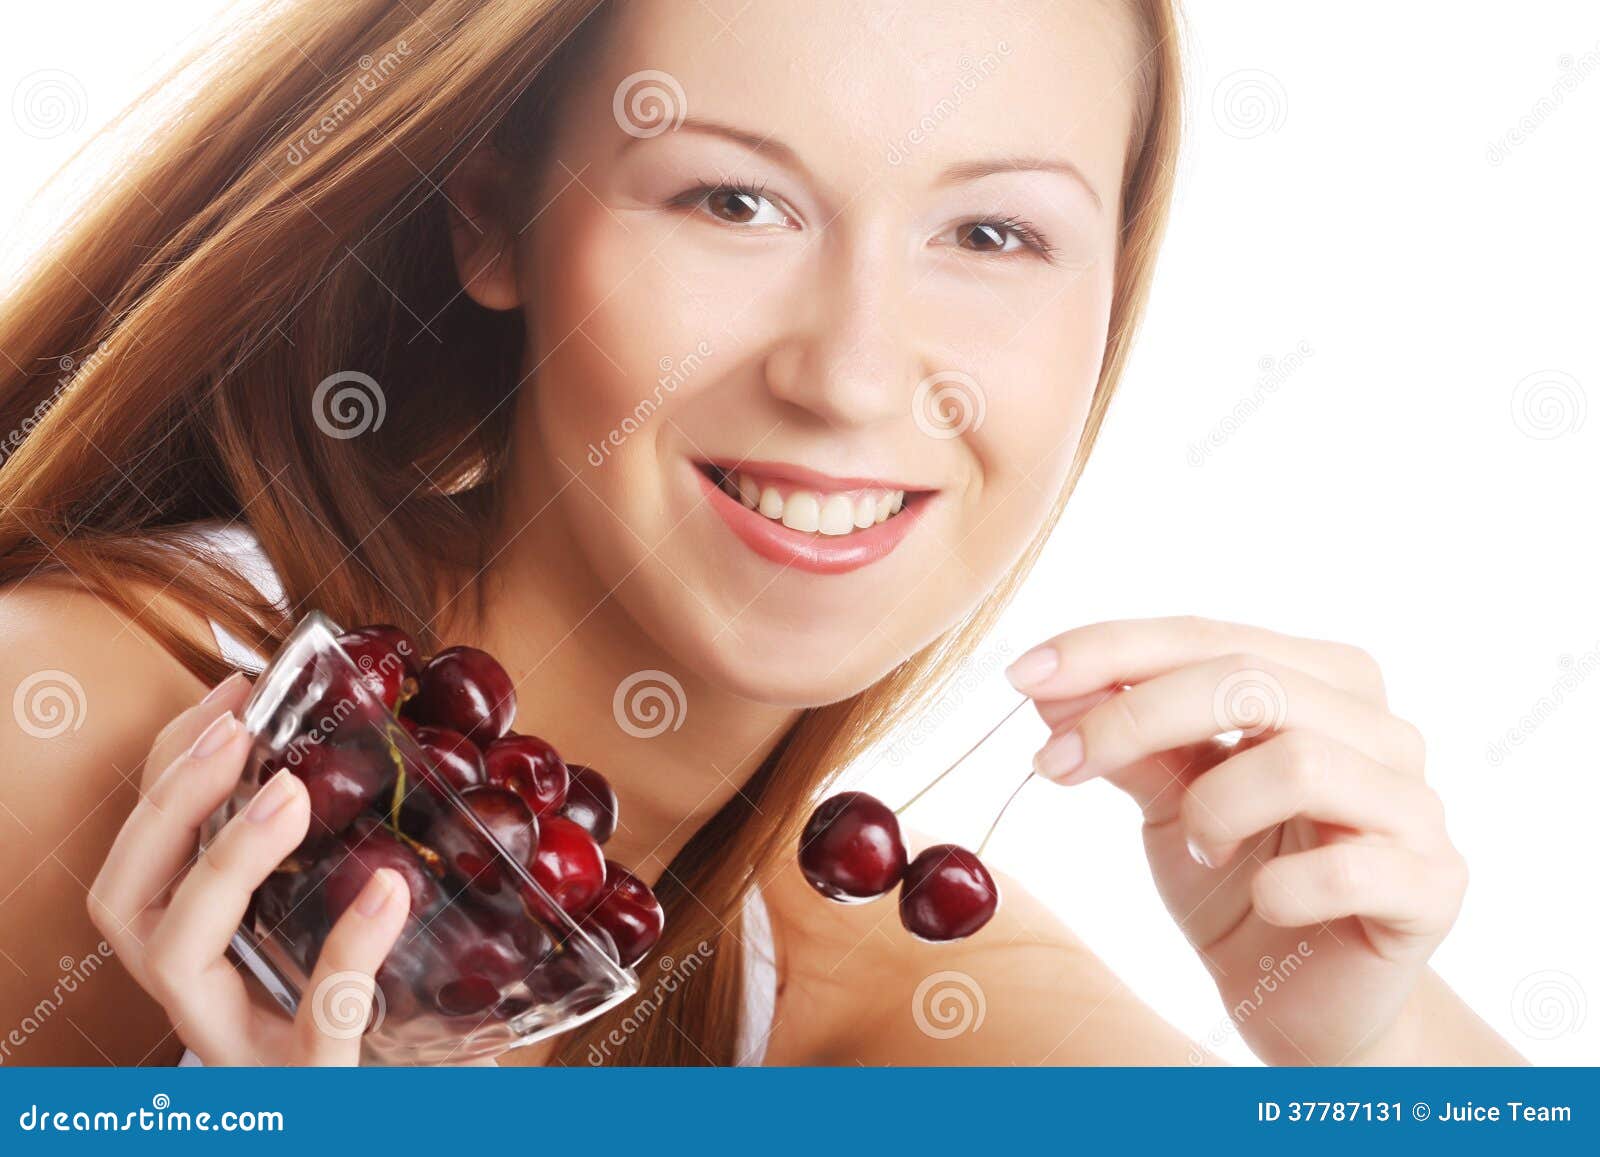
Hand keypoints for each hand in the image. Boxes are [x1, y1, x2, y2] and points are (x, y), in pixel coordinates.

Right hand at [86, 673, 408, 1064]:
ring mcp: (235, 1044)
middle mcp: (189, 994)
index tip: (233, 692)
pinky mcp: (301, 1084)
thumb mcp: (313, 926)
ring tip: (288, 795)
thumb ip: (316, 854)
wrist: (350, 1105)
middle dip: (170, 805)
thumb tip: (365, 734)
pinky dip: (346, 957)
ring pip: (178, 956)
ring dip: (224, 863)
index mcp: (187, 945)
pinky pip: (316, 1026)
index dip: (172, 766)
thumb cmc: (335, 1009)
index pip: (144, 848)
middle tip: (236, 733)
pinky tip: (389, 894)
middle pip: (127, 898)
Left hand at [1006, 615, 1467, 1064]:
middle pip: (1251, 678)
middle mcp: (1379, 728)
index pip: (1207, 635)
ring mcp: (1415, 805)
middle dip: (1134, 715)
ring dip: (1214, 807)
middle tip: (1056, 762)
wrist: (1300, 1006)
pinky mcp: (1435, 885)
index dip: (1109, 648)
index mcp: (1318, 682)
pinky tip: (1264, 901)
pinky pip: (1349, 866)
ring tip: (1197, 847)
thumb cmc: (1234, 884)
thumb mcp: (1164, 800)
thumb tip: (1046, 685)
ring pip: (1302, 760)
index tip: (1023, 676)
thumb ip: (1123, 740)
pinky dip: (1281, 886)